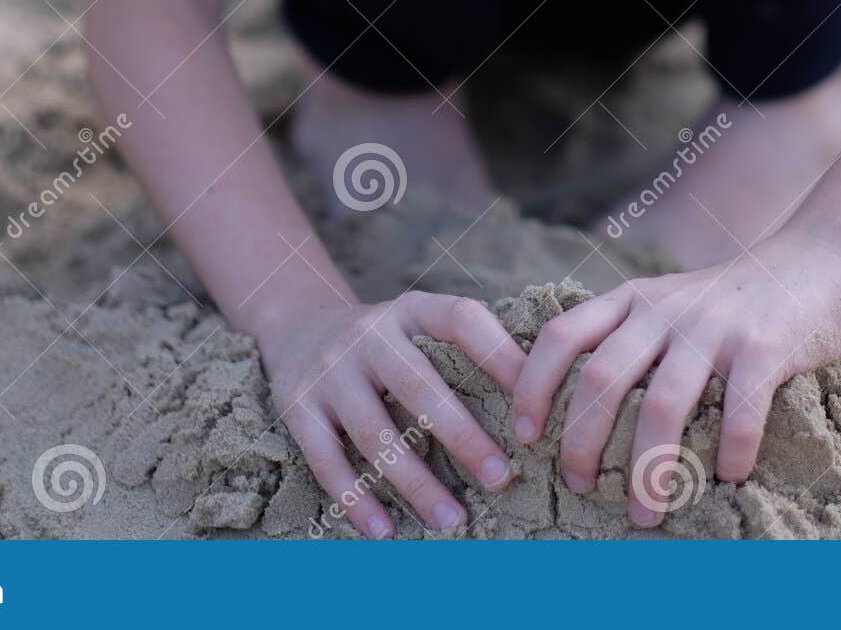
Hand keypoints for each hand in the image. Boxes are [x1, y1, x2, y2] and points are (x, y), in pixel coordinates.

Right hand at [260, 291, 526, 537]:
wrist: (297, 326)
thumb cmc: (386, 341)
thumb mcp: (419, 323)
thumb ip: (466, 346)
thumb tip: (543, 393)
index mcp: (411, 309)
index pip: (462, 319)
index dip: (501, 355)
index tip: (536, 402)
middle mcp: (368, 334)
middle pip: (419, 387)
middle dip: (463, 436)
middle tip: (502, 478)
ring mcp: (329, 371)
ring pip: (375, 433)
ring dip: (416, 482)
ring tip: (453, 520)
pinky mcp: (297, 406)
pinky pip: (326, 460)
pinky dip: (357, 499)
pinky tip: (385, 531)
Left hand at [511, 235, 840, 525]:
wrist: (812, 260)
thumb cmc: (728, 302)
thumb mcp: (664, 302)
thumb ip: (626, 338)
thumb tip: (576, 415)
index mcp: (632, 300)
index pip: (562, 336)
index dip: (534, 385)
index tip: (525, 435)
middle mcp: (664, 309)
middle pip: (602, 378)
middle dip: (582, 442)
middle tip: (579, 487)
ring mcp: (714, 327)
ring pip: (662, 404)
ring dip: (648, 469)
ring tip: (644, 512)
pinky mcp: (765, 347)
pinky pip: (739, 412)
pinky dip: (730, 454)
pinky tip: (728, 479)